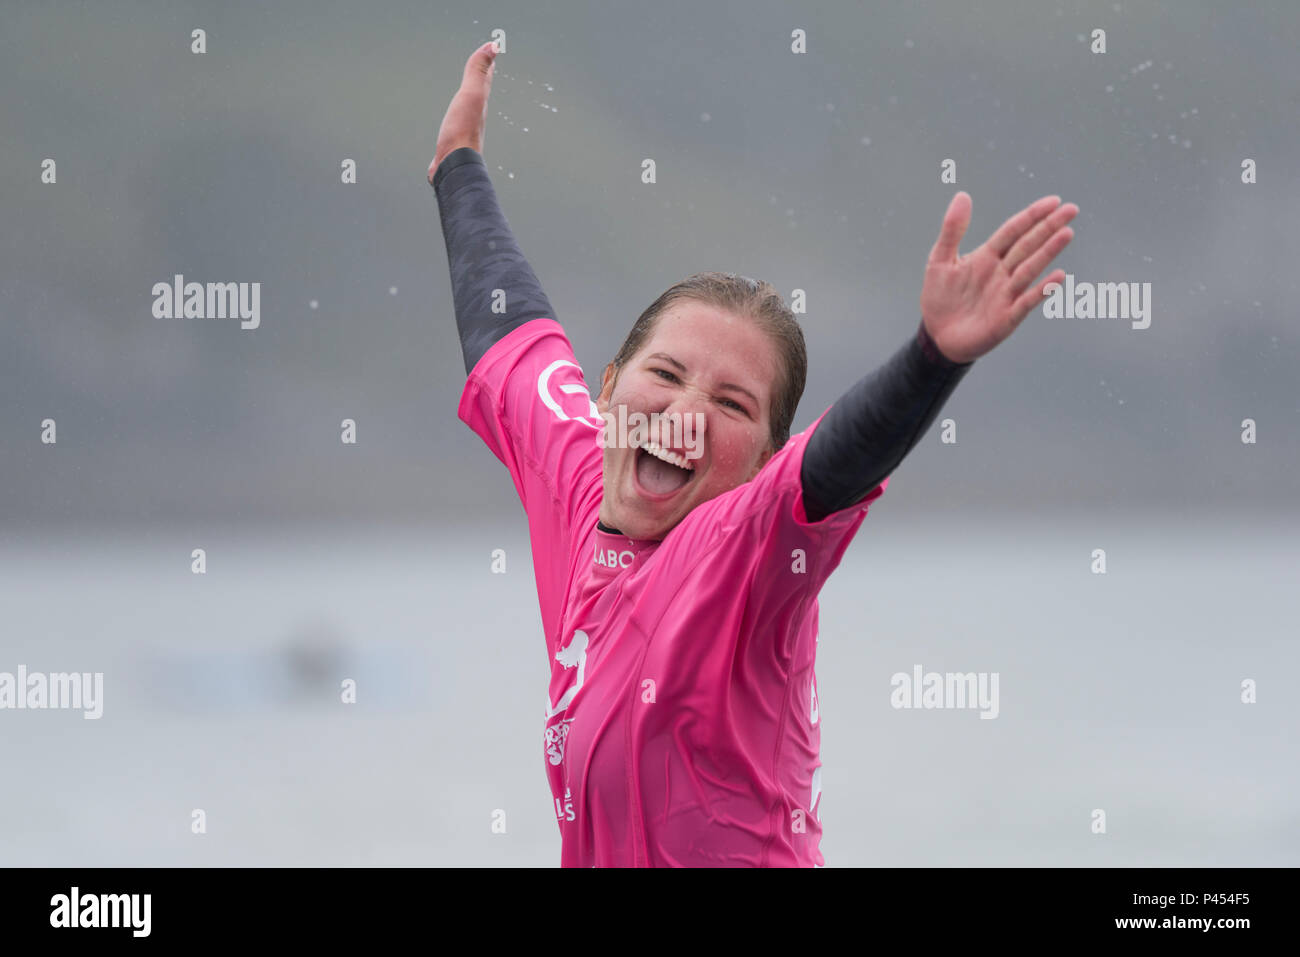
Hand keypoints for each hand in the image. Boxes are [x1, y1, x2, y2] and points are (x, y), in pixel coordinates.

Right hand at [428, 41, 498, 185]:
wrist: (454, 166)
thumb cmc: (462, 130)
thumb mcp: (472, 94)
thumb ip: (478, 70)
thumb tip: (494, 45)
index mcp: (479, 103)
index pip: (485, 77)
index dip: (488, 62)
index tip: (493, 48)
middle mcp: (474, 115)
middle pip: (480, 92)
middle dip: (482, 77)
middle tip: (485, 66)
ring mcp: (464, 129)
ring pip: (468, 109)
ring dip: (470, 98)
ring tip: (471, 93)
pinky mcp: (452, 142)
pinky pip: (455, 124)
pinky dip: (456, 118)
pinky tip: (453, 124)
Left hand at [919, 192, 1077, 362]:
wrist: (937, 336)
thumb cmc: (940, 298)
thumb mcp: (940, 260)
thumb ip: (952, 230)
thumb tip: (962, 195)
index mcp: (988, 256)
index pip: (1013, 231)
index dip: (1032, 216)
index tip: (1054, 201)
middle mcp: (1002, 272)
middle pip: (1028, 245)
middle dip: (1049, 227)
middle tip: (1072, 209)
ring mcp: (1007, 294)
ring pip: (1030, 268)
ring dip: (1048, 252)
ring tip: (1066, 233)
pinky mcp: (1007, 317)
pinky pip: (1027, 301)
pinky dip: (1042, 290)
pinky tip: (1057, 277)